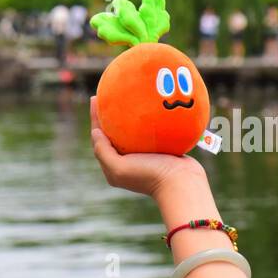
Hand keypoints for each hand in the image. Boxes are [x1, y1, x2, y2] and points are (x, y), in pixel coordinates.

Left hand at [89, 96, 206, 196]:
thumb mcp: (119, 168)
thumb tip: (95, 131)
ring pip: (132, 131)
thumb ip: (103, 151)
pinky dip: (147, 119)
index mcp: (115, 166)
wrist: (182, 183)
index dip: (95, 118)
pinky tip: (150, 105)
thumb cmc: (150, 176)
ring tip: (128, 96)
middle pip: (114, 133)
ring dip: (129, 115)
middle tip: (108, 94)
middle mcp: (128, 160)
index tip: (95, 98)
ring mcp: (145, 155)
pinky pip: (150, 131)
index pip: (100, 138)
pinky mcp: (160, 150)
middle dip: (109, 114)